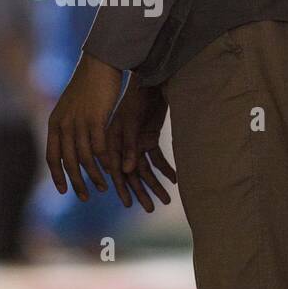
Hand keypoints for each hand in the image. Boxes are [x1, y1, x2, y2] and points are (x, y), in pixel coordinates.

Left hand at [46, 53, 122, 199]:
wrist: (99, 65)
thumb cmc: (87, 86)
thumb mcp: (71, 107)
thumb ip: (67, 126)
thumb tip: (68, 144)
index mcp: (55, 123)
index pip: (52, 157)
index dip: (58, 176)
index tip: (64, 191)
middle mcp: (64, 125)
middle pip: (68, 162)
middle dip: (77, 183)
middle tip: (87, 197)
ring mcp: (79, 122)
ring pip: (85, 158)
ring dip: (94, 176)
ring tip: (104, 187)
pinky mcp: (96, 119)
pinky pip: (100, 148)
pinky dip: (105, 162)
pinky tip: (112, 170)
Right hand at [102, 74, 176, 211]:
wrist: (151, 80)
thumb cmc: (138, 99)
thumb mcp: (132, 123)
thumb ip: (130, 147)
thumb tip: (126, 172)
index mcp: (113, 142)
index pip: (116, 170)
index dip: (121, 187)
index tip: (128, 204)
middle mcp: (123, 145)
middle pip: (132, 173)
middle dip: (141, 191)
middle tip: (150, 209)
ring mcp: (137, 142)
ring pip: (146, 168)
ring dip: (155, 183)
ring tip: (166, 199)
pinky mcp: (149, 137)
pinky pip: (157, 158)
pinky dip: (165, 168)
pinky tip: (174, 179)